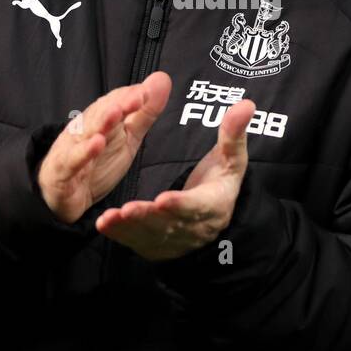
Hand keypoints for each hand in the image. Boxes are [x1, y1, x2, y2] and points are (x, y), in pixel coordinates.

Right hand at [36, 71, 171, 222]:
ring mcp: (72, 148)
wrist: (63, 198)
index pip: (115, 102)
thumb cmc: (96, 163)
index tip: (147, 92)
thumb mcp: (128, 138)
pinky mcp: (63, 171)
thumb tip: (162, 78)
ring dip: (102, 121)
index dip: (130, 96)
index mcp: (101, 120)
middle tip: (138, 97)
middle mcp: (85, 130)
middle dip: (119, 104)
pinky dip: (83, 152)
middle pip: (102, 113)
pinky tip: (96, 143)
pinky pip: (73, 160)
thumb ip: (145, 112)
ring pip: (87, 132)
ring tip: (117, 112)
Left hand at [96, 98, 254, 261]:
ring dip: (129, 227)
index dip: (180, 204)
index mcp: (213, 204)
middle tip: (128, 209)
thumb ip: (234, 134)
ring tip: (110, 218)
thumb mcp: (232, 159)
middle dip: (147, 217)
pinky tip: (104, 226)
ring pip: (150, 234)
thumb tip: (247, 104)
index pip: (196, 205)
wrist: (215, 218)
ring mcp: (174, 240)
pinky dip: (120, 235)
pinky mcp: (156, 246)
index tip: (163, 198)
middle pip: (169, 223)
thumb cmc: (221, 181)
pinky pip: (137, 242)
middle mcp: (194, 228)